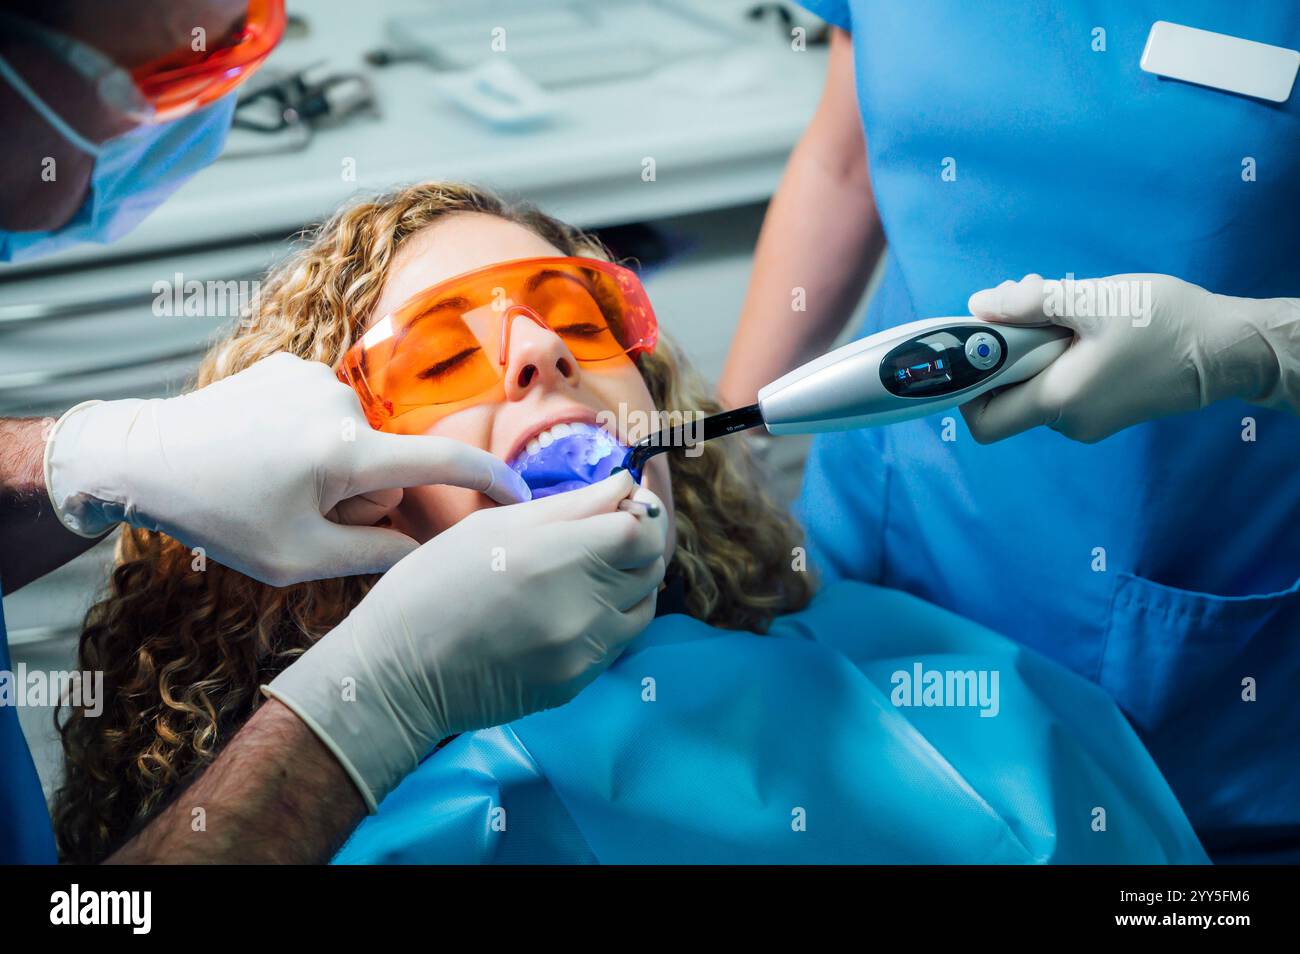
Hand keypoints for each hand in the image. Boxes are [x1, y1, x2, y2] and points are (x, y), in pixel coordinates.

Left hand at [43, 352, 529, 584]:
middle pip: (389, 462)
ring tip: (274, 481)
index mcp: (344, 453)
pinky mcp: (292, 363)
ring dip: (335, 466)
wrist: (143, 456)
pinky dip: (311, 436)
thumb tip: (429, 556)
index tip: (522, 494)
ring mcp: (314, 377)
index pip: (441, 462)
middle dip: (364, 495)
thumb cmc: (219, 516)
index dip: (490, 480)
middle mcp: (338, 403)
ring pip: (358, 438)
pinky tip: (264, 447)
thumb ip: (374, 558)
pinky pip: (329, 410)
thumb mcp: (296, 559)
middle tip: (304, 516)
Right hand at [263, 470, 666, 809]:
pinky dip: (610, 619)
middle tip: (607, 533)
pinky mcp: (577, 683)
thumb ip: (571, 506)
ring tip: (589, 572)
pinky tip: (571, 608)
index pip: (641, 531)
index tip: (626, 504)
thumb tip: (625, 486)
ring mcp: (582, 652)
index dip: (642, 513)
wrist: (397, 674)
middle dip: (638, 543)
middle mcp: (579, 608)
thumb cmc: (432, 586)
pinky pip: (617, 642)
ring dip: (629, 583)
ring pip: (642, 606)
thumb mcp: (494, 527)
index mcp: (554, 557)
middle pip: (649, 566)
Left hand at [961, 273, 1294, 442]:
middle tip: (1023, 305)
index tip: (976, 344)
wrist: (1229, 349)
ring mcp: (1087, 421)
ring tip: (1063, 306)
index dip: (967, 386)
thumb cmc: (1166, 323)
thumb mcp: (1094, 302)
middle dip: (1005, 350)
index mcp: (1059, 401)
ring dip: (1033, 345)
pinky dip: (1056, 354)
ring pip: (1034, 385)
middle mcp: (1068, 422)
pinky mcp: (1103, 409)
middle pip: (1006, 396)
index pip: (983, 419)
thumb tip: (979, 307)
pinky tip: (1080, 322)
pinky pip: (1061, 384)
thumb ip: (1030, 304)